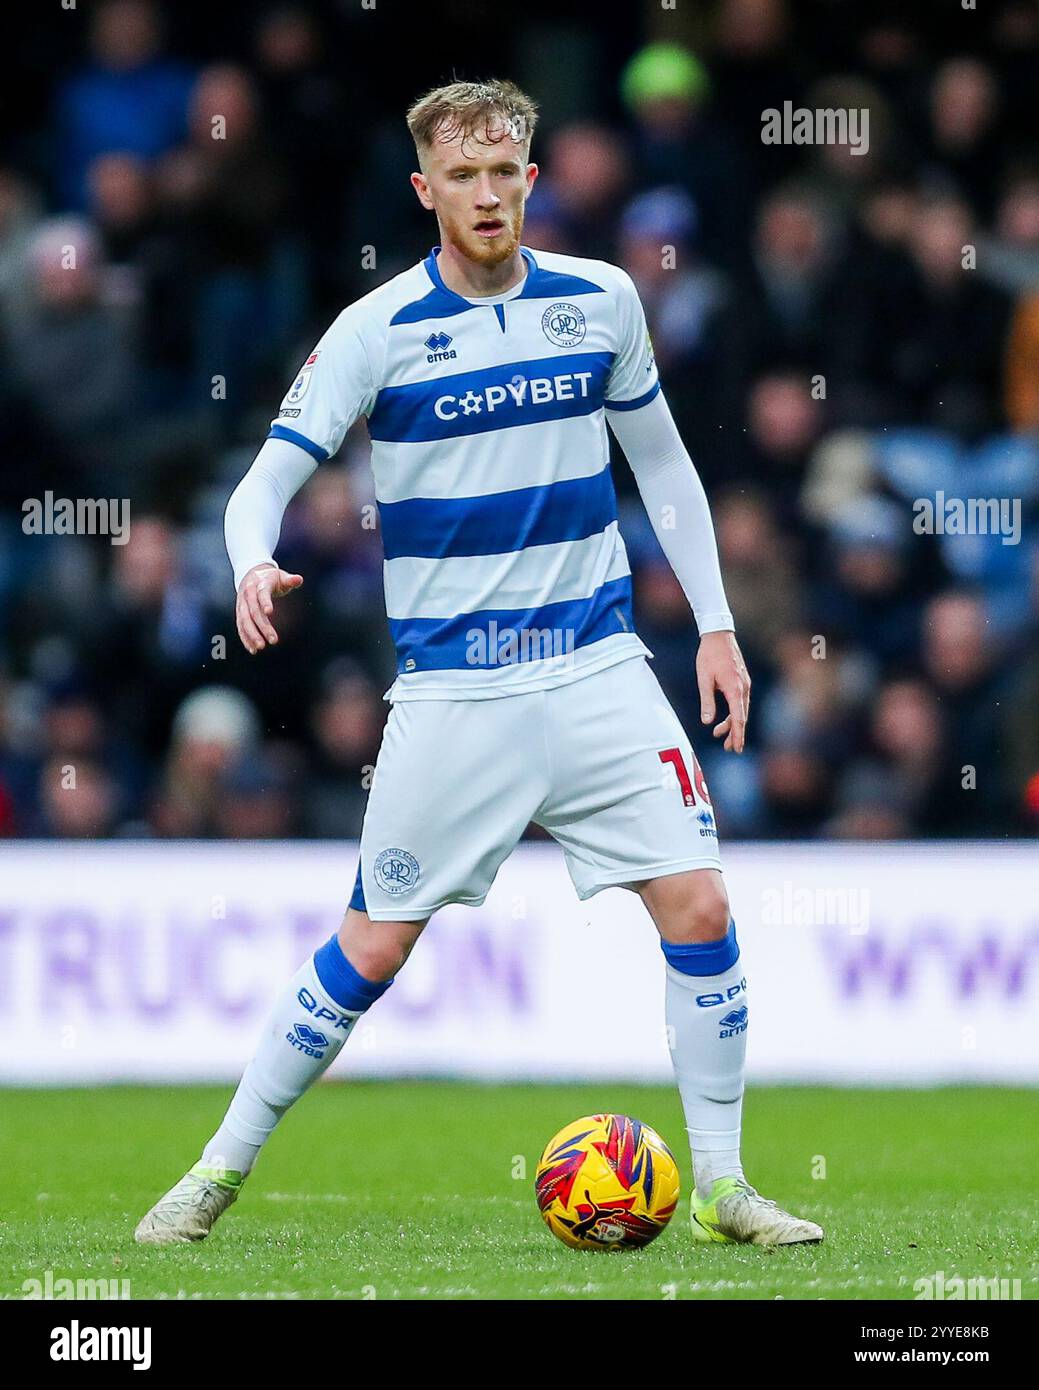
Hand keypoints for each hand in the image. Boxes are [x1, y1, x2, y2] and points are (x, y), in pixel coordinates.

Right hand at [235, 563, 302, 653]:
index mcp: (259, 583)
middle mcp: (248, 593)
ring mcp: (242, 603)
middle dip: (262, 626)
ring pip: (244, 621)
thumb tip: (299, 579)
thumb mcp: (281, 576)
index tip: (269, 612)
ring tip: (260, 647)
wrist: (251, 573)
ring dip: (251, 635)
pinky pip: (240, 626)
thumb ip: (290, 580)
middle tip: (273, 640)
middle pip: (253, 611)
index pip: (262, 593)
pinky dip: (245, 638)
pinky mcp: (239, 612)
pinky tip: (253, 649)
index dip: (265, 602)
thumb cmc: (271, 577)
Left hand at [696, 630, 750, 752]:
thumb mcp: (704, 679)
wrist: (718, 634)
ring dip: (733, 723)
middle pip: (742, 716)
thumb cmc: (709, 655)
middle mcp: (744, 687)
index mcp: (735, 689)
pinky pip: (740, 701)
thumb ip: (707, 701)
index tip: (737, 748)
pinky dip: (734, 712)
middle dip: (736, 734)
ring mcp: (745, 684)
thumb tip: (707, 722)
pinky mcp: (742, 680)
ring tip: (720, 734)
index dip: (738, 735)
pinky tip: (725, 718)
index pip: (739, 718)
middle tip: (728, 749)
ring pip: (742, 709)